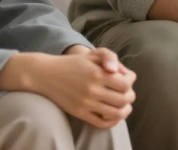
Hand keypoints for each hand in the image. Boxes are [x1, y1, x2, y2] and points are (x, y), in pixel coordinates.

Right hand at [0, 50, 135, 128]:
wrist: (46, 74)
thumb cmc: (72, 63)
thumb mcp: (91, 54)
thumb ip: (109, 58)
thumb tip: (122, 72)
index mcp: (97, 73)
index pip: (125, 84)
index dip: (131, 80)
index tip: (128, 77)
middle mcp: (93, 90)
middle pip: (123, 99)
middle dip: (130, 96)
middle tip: (128, 92)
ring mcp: (86, 103)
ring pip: (116, 113)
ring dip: (125, 110)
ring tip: (124, 105)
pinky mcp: (80, 113)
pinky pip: (102, 123)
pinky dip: (112, 121)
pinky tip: (113, 114)